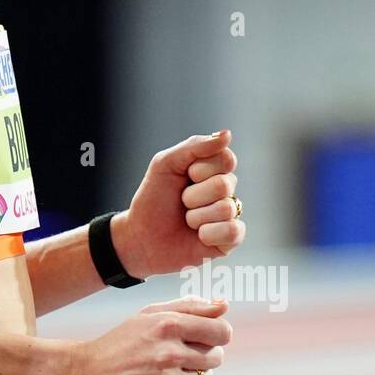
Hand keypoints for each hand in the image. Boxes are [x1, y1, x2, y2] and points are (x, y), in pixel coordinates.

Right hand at [58, 296, 231, 374]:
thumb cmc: (121, 342)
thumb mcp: (149, 315)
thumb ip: (190, 307)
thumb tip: (224, 305)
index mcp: (168, 325)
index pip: (222, 332)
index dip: (218, 334)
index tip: (207, 337)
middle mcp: (171, 353)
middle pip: (217, 356)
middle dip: (201, 355)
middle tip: (174, 355)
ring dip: (190, 374)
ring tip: (160, 371)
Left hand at [111, 130, 244, 278]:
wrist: (141, 237)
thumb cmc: (153, 199)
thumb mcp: (166, 164)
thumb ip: (195, 146)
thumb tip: (227, 134)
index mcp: (213, 169)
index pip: (226, 159)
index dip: (201, 169)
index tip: (184, 176)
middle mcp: (226, 191)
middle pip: (225, 184)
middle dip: (193, 195)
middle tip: (181, 202)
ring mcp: (230, 215)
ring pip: (226, 209)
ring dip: (196, 216)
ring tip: (187, 220)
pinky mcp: (230, 240)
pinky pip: (233, 231)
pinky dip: (208, 234)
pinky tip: (199, 237)